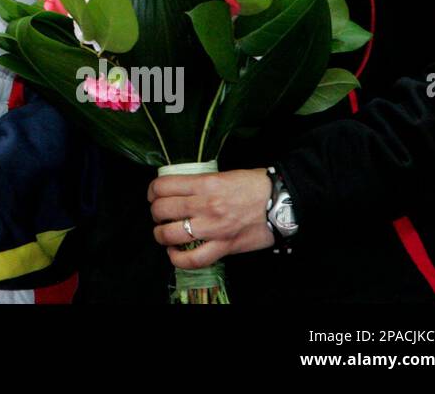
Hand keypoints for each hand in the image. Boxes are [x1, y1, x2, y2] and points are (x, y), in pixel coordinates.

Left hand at [148, 167, 273, 268]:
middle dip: (154, 212)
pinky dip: (177, 258)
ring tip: (163, 232)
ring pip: (170, 234)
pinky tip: (174, 252)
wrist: (282, 202)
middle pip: (162, 210)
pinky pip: (194, 259)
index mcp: (205, 184)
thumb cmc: (255, 185)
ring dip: (160, 234)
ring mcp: (213, 229)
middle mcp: (205, 206)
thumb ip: (200, 183)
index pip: (163, 186)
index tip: (154, 194)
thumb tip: (179, 189)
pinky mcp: (224, 247)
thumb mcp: (223, 174)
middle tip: (159, 213)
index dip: (152, 191)